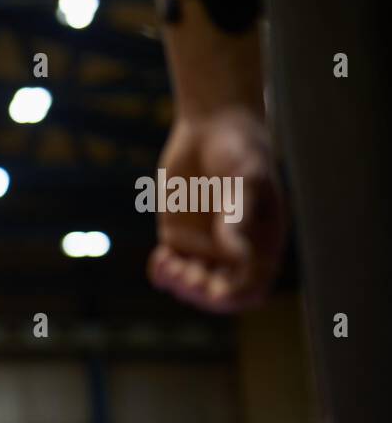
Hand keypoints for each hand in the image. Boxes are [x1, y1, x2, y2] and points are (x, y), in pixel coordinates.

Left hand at [148, 108, 285, 312]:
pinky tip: (160, 258)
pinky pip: (168, 267)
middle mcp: (232, 253)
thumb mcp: (246, 180)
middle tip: (188, 277)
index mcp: (261, 244)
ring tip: (169, 261)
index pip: (250, 288)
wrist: (214, 127)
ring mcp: (203, 247)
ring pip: (190, 283)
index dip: (235, 296)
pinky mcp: (176, 237)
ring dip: (179, 283)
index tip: (217, 290)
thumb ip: (240, 216)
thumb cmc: (242, 150)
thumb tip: (238, 255)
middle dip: (201, 292)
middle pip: (217, 293)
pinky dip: (161, 271)